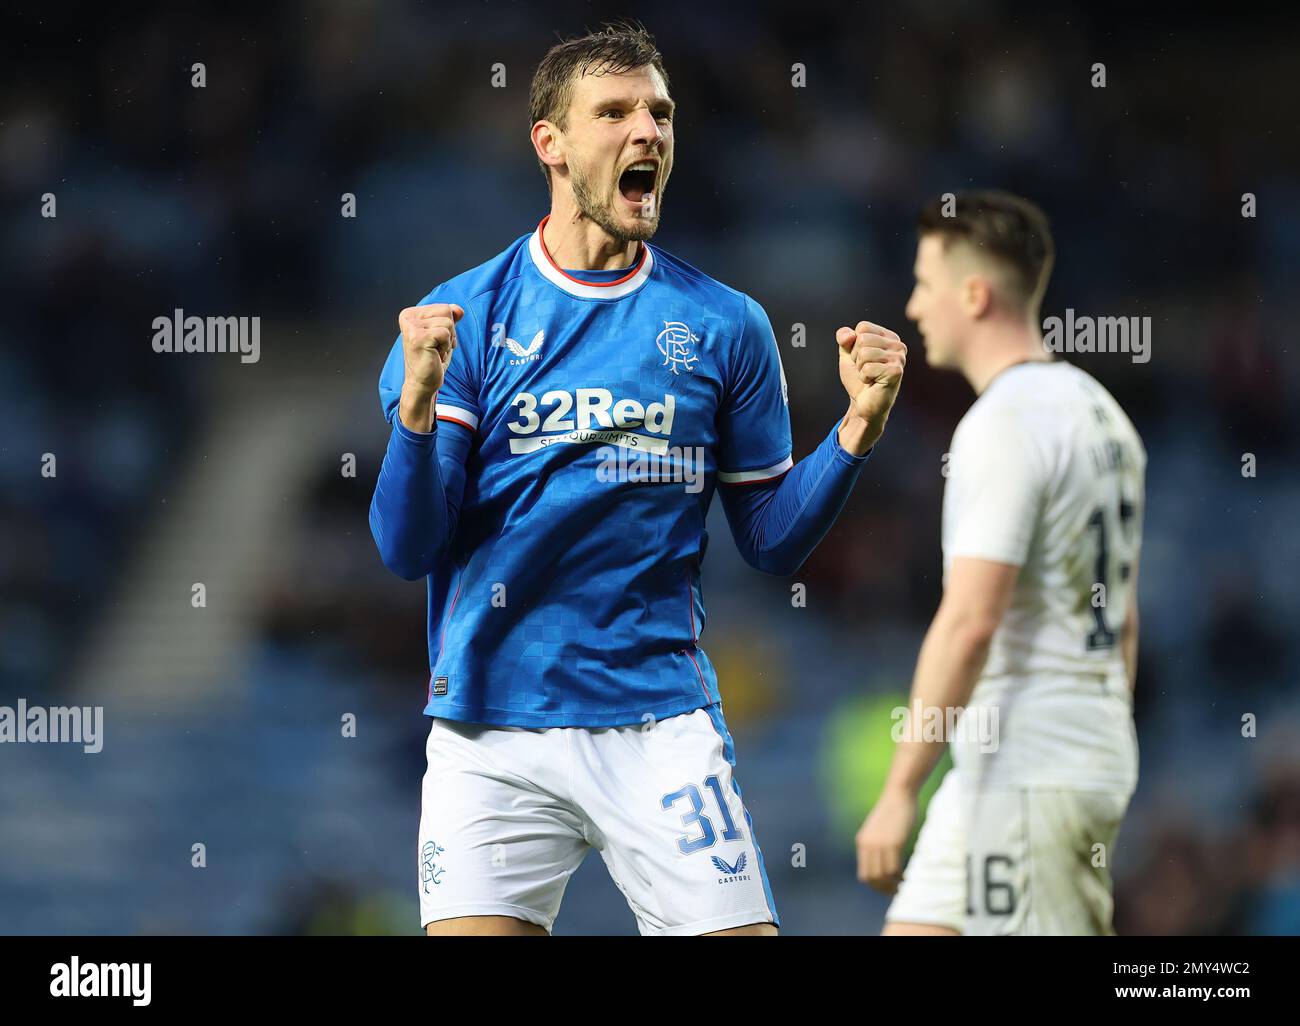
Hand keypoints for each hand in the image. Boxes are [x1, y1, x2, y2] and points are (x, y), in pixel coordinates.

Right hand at [398, 303, 462, 430]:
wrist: (423, 383)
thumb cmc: (433, 359)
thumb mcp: (444, 335)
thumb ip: (450, 318)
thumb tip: (459, 309)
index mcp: (411, 314)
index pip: (444, 307)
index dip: (448, 326)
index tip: (436, 340)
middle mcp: (408, 317)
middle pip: (446, 311)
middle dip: (449, 331)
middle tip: (437, 346)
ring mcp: (412, 327)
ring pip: (448, 322)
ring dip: (448, 340)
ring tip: (436, 351)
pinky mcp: (418, 337)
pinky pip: (446, 333)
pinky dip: (446, 346)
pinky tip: (436, 354)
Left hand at [837, 321, 905, 446]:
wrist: (862, 404)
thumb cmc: (858, 378)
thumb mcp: (847, 355)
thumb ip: (844, 339)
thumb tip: (847, 335)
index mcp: (889, 337)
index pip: (863, 327)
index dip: (854, 344)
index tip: (861, 359)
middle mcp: (898, 345)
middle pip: (863, 339)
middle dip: (856, 357)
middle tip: (865, 370)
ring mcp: (899, 358)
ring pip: (864, 353)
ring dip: (860, 368)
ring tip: (869, 377)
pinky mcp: (896, 372)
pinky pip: (867, 368)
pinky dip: (864, 377)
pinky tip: (872, 383)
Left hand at [855, 787, 917, 893]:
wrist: (899, 794)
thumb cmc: (893, 811)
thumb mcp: (878, 830)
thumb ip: (877, 844)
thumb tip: (883, 862)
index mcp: (862, 843)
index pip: (864, 875)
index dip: (875, 886)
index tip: (887, 888)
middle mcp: (868, 845)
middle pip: (872, 879)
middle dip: (884, 889)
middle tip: (896, 891)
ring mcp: (880, 845)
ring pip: (883, 876)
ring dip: (893, 885)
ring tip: (902, 886)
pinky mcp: (893, 843)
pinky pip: (894, 869)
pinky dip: (900, 877)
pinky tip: (906, 876)